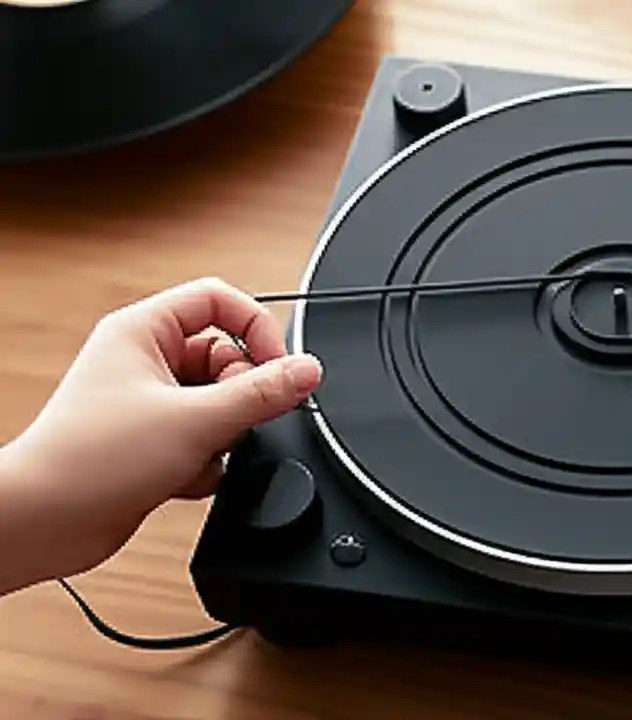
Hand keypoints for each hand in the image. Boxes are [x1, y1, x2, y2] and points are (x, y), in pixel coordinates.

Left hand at [1, 278, 322, 580]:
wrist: (44, 523)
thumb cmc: (88, 461)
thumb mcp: (196, 420)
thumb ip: (263, 394)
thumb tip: (308, 370)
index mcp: (143, 330)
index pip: (219, 301)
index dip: (256, 329)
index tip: (280, 366)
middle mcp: (144, 360)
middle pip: (226, 357)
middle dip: (241, 394)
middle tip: (235, 420)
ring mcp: (149, 402)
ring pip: (220, 402)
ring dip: (224, 433)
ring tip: (199, 451)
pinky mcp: (153, 442)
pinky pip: (206, 438)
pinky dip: (207, 460)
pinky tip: (185, 474)